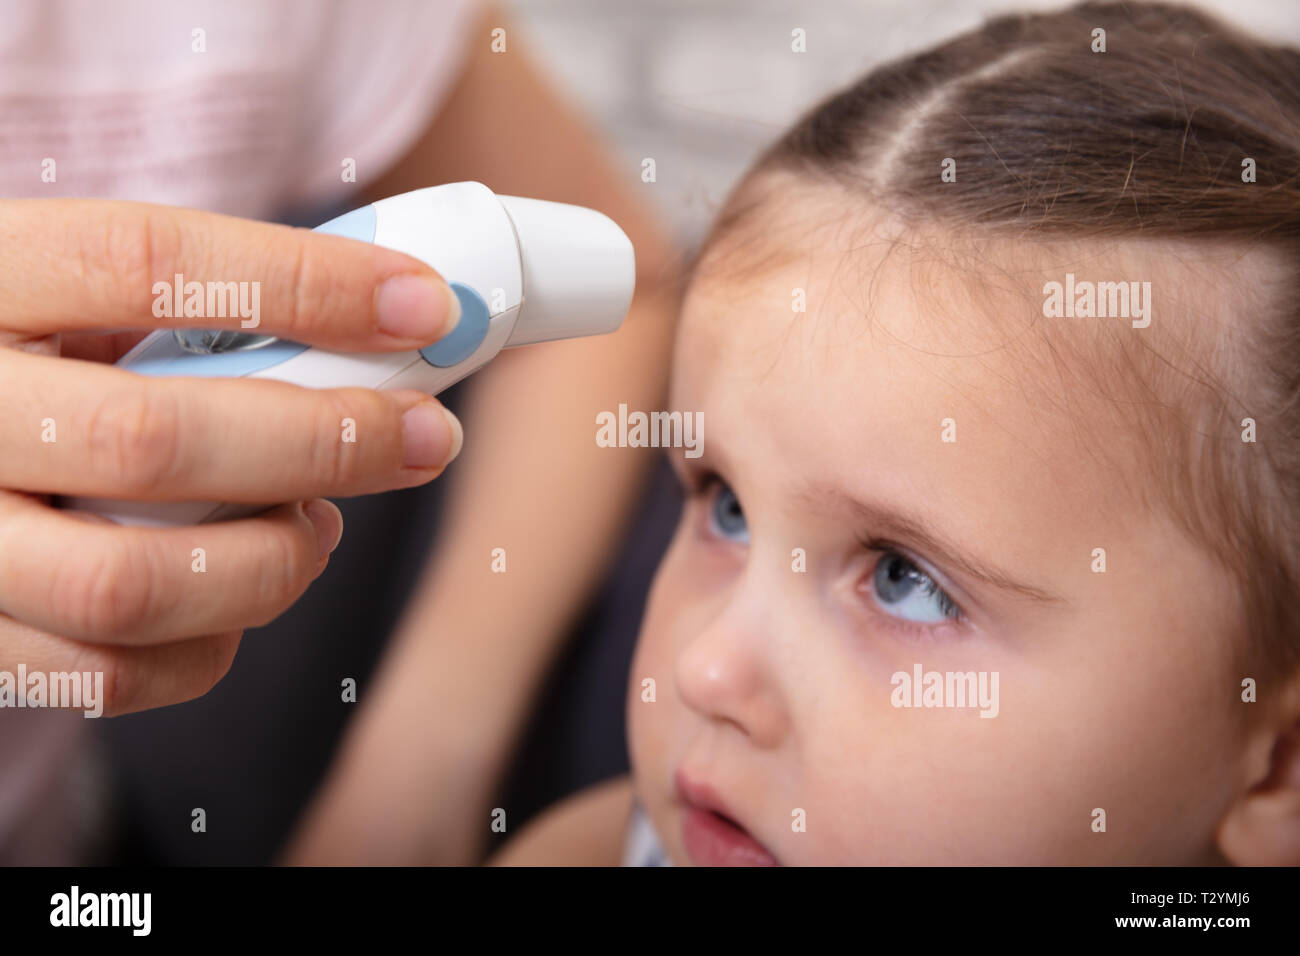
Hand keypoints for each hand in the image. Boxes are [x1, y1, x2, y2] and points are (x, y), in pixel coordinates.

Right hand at [0, 198, 463, 714]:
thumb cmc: (36, 361)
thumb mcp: (78, 299)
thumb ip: (193, 307)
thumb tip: (391, 317)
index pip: (144, 262)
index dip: (303, 284)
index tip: (422, 304)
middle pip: (152, 439)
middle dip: (326, 444)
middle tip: (425, 437)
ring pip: (130, 583)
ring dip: (270, 563)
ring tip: (318, 526)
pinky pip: (109, 674)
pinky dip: (210, 645)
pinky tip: (239, 596)